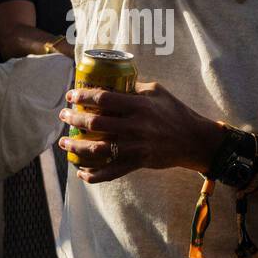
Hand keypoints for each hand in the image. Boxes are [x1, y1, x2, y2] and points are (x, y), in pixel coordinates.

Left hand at [57, 81, 219, 183]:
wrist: (193, 140)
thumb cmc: (174, 112)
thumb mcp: (157, 92)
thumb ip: (133, 88)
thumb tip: (109, 82)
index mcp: (139, 105)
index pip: (104, 98)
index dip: (84, 96)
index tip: (71, 96)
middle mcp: (135, 126)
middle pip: (96, 123)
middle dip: (75, 119)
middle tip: (64, 116)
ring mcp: (136, 147)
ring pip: (98, 149)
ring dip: (77, 146)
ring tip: (64, 142)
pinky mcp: (138, 163)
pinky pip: (111, 172)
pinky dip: (94, 175)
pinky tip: (81, 172)